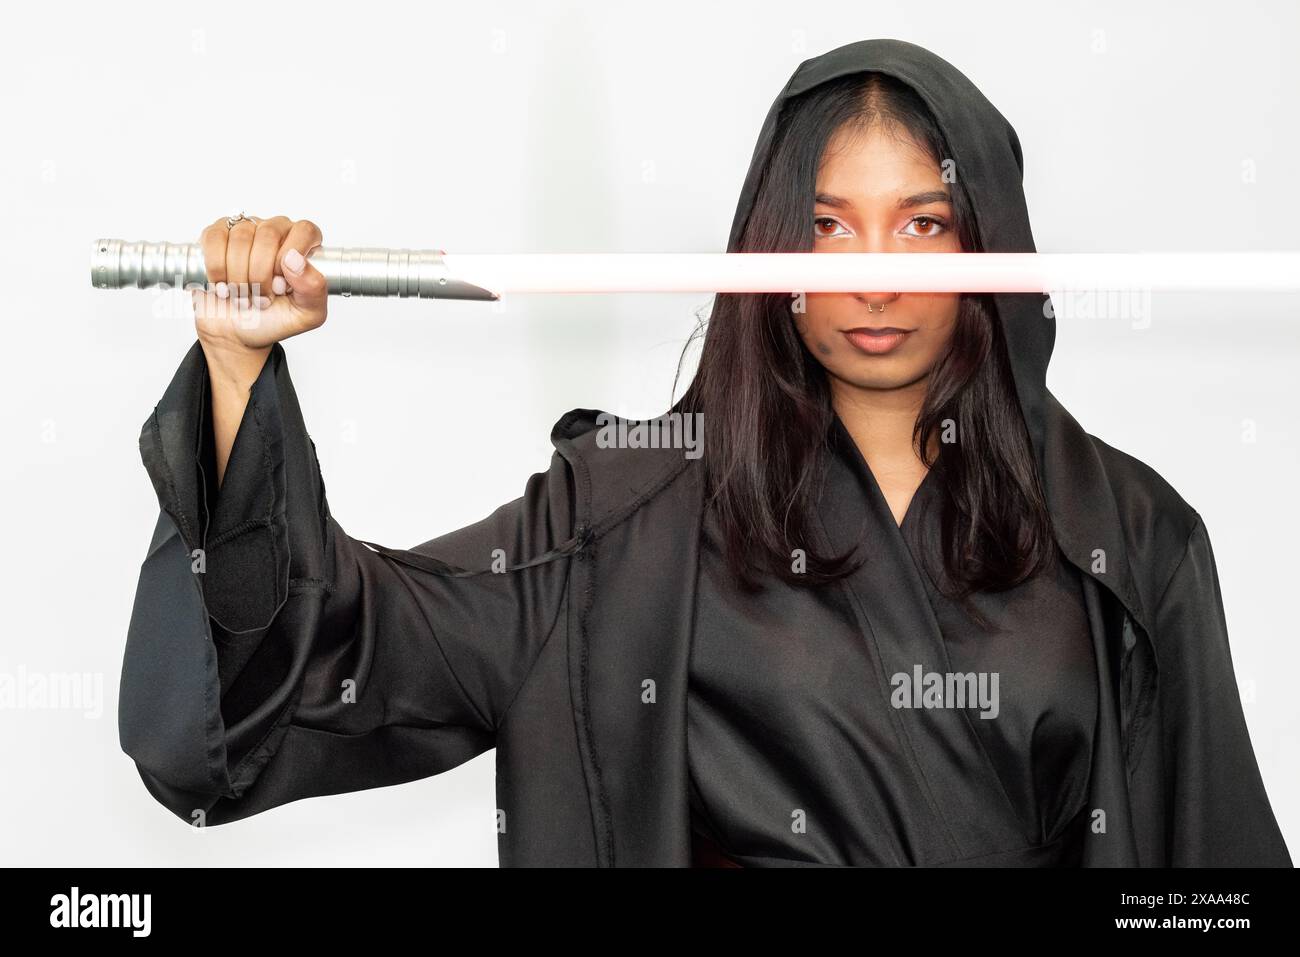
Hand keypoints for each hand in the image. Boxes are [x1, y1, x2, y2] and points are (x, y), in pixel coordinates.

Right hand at [191, 214, 327, 358]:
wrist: (235, 332)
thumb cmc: (273, 319)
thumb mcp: (307, 315)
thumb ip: (314, 289)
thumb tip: (295, 260)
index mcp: (304, 245)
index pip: (304, 230)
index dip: (291, 258)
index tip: (281, 286)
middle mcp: (277, 231)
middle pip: (269, 234)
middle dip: (262, 274)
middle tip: (262, 299)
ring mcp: (245, 229)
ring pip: (241, 237)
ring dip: (240, 277)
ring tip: (243, 297)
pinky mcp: (215, 235)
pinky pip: (214, 238)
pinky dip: (217, 268)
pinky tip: (222, 286)